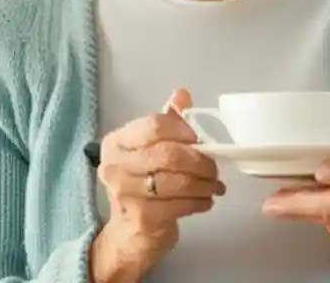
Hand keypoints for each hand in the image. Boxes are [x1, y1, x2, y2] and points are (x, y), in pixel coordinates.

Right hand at [90, 88, 223, 282]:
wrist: (129, 233)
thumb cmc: (143, 186)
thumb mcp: (151, 150)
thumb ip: (167, 122)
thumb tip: (181, 94)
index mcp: (117, 142)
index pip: (154, 125)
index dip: (183, 130)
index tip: (200, 138)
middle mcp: (114, 166)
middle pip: (169, 154)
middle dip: (200, 161)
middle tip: (215, 167)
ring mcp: (125, 193)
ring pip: (178, 181)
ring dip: (205, 183)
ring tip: (215, 185)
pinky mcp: (141, 218)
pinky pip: (181, 204)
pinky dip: (201, 201)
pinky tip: (206, 200)